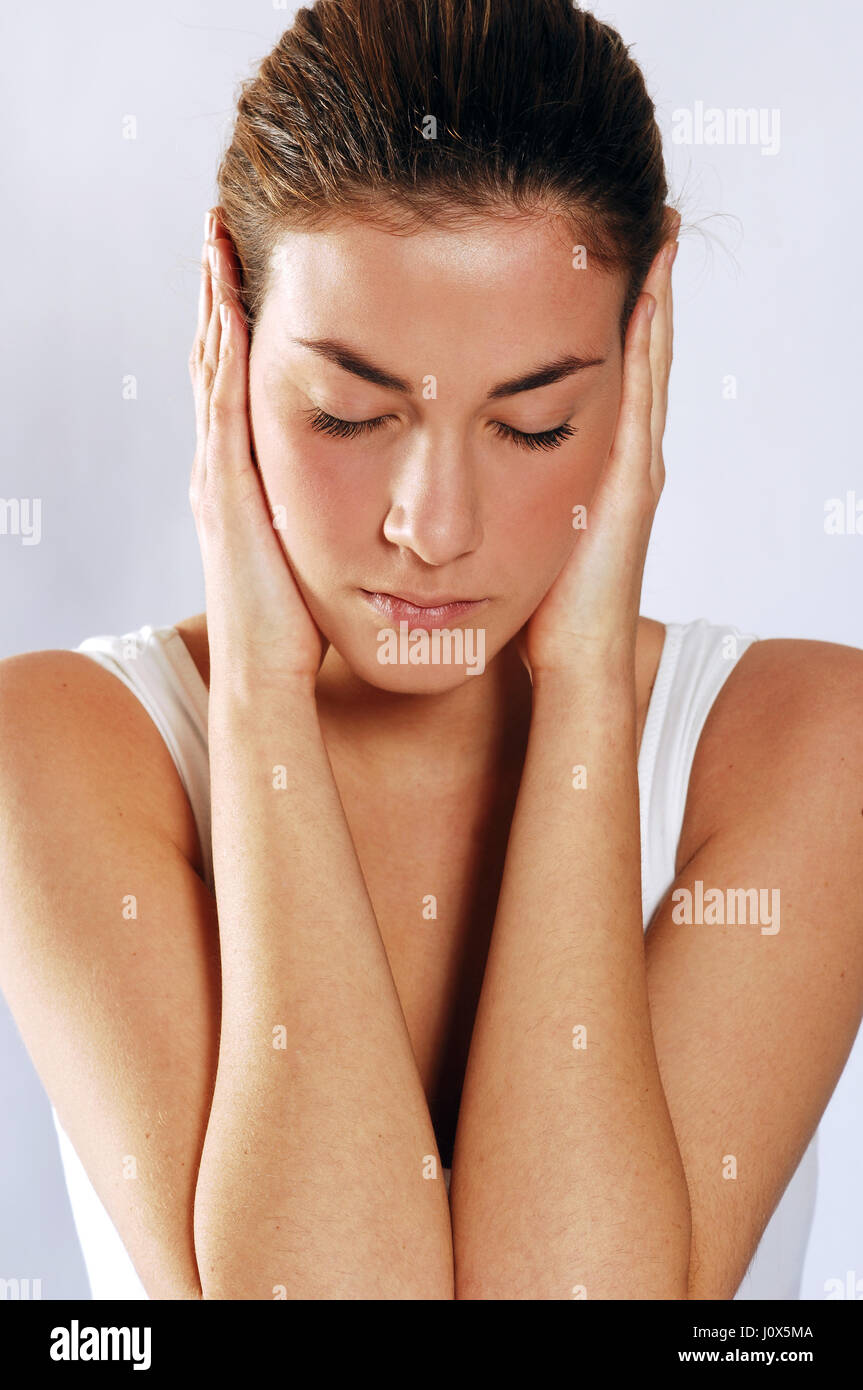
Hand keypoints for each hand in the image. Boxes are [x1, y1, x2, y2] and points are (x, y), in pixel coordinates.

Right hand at [188, 208, 328, 690]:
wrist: (268, 674)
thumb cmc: (300, 625)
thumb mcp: (320, 551)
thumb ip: (334, 514)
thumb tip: (375, 492)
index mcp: (245, 479)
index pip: (237, 384)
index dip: (240, 325)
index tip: (251, 270)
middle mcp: (222, 466)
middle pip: (215, 359)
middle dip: (218, 293)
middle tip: (223, 229)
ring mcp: (218, 474)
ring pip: (211, 367)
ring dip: (214, 301)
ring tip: (218, 240)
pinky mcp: (226, 490)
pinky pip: (223, 403)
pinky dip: (224, 350)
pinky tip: (231, 302)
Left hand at [518, 217, 678, 682]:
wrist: (571, 658)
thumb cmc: (537, 605)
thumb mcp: (514, 530)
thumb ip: (497, 488)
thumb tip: (449, 458)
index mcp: (591, 466)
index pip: (601, 373)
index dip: (604, 317)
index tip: (591, 256)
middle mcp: (621, 456)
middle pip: (635, 356)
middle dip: (639, 290)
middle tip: (640, 222)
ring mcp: (633, 465)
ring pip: (646, 364)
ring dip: (653, 299)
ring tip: (652, 234)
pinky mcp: (632, 480)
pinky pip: (641, 397)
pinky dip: (650, 345)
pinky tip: (647, 294)